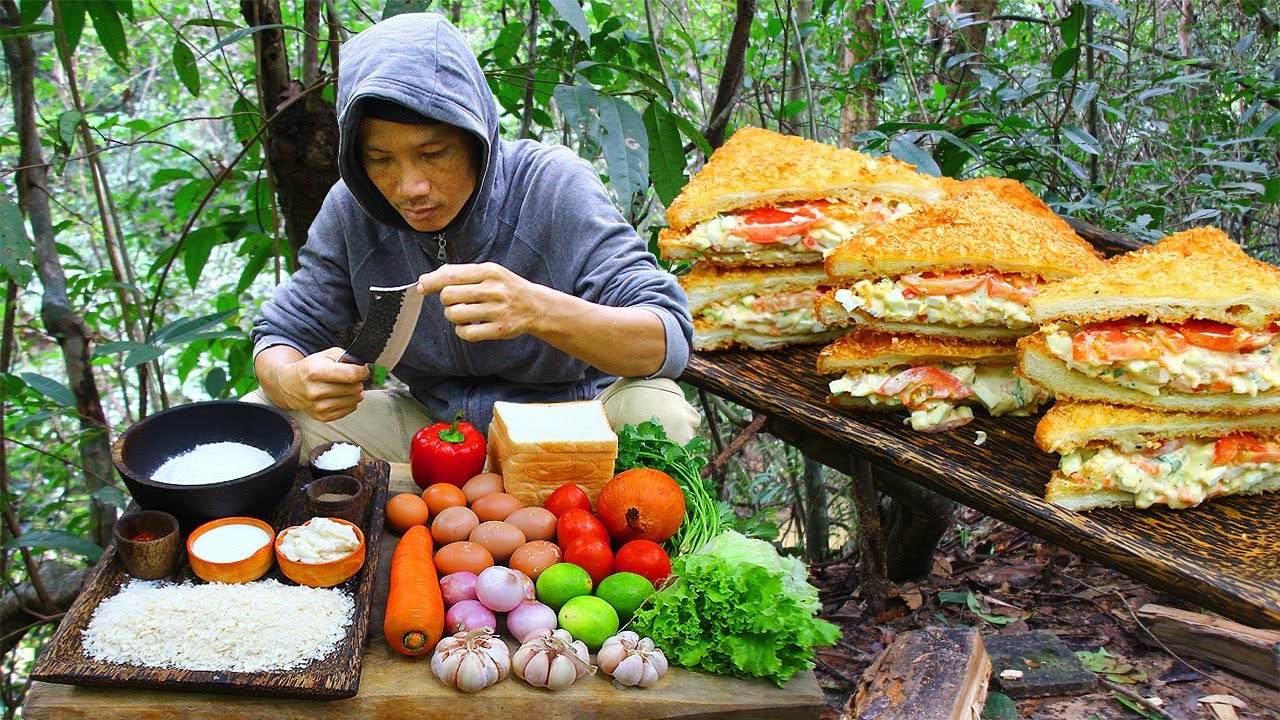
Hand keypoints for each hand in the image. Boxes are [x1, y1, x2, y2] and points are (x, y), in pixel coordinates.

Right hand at [271, 347, 368, 421]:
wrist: (290, 386)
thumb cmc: (310, 369)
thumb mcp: (324, 355)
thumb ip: (345, 357)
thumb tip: (362, 366)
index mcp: (315, 372)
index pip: (350, 374)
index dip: (362, 371)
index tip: (362, 370)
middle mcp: (316, 391)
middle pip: (354, 388)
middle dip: (358, 381)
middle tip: (352, 378)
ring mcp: (319, 406)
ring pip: (354, 400)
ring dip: (356, 392)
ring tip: (347, 386)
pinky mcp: (323, 417)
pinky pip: (350, 409)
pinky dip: (350, 402)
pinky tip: (343, 396)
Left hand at [417, 262, 548, 341]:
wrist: (536, 306)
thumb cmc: (506, 288)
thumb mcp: (488, 272)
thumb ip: (459, 273)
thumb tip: (426, 279)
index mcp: (489, 272)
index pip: (451, 275)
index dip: (432, 282)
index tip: (422, 287)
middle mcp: (494, 290)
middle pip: (448, 295)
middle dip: (447, 300)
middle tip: (457, 301)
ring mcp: (497, 311)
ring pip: (454, 315)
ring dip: (453, 315)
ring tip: (465, 313)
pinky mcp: (499, 330)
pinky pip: (466, 333)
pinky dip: (462, 331)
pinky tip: (469, 325)